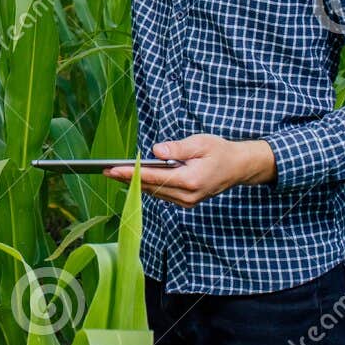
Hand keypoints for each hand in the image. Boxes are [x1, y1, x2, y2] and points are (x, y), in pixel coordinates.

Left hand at [102, 135, 275, 206]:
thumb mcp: (200, 142)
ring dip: (136, 184)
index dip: (132, 174)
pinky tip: (135, 178)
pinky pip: (163, 195)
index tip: (113, 170)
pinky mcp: (187, 202)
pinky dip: (148, 187)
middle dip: (128, 180)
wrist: (239, 167)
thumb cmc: (220, 151)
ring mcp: (188, 201)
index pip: (155, 178)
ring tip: (114, 174)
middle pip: (152, 188)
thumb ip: (177, 148)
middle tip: (105, 171)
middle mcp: (188, 196)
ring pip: (156, 194)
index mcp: (191, 180)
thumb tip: (155, 152)